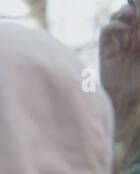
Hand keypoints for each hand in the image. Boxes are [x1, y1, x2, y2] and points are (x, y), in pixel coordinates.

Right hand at [101, 4, 138, 132]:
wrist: (128, 96)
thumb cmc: (139, 78)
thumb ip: (139, 36)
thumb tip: (135, 19)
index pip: (138, 16)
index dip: (136, 6)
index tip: (136, 2)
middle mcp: (130, 37)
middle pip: (128, 13)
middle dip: (131, 8)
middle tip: (134, 10)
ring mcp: (117, 42)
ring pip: (116, 18)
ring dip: (122, 14)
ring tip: (130, 17)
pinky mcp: (105, 49)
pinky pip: (106, 31)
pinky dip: (113, 25)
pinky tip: (123, 29)